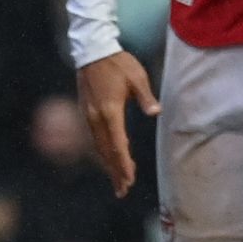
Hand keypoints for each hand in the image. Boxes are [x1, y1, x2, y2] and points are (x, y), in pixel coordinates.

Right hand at [76, 51, 159, 196]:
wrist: (92, 51)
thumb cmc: (119, 63)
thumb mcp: (137, 78)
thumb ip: (146, 97)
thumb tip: (156, 112)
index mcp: (110, 111)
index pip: (118, 144)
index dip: (123, 164)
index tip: (129, 179)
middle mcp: (96, 117)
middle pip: (106, 150)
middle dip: (115, 171)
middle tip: (123, 190)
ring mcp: (88, 115)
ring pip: (99, 146)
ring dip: (108, 164)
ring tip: (117, 181)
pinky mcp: (86, 112)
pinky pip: (95, 137)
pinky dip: (103, 151)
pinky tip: (109, 158)